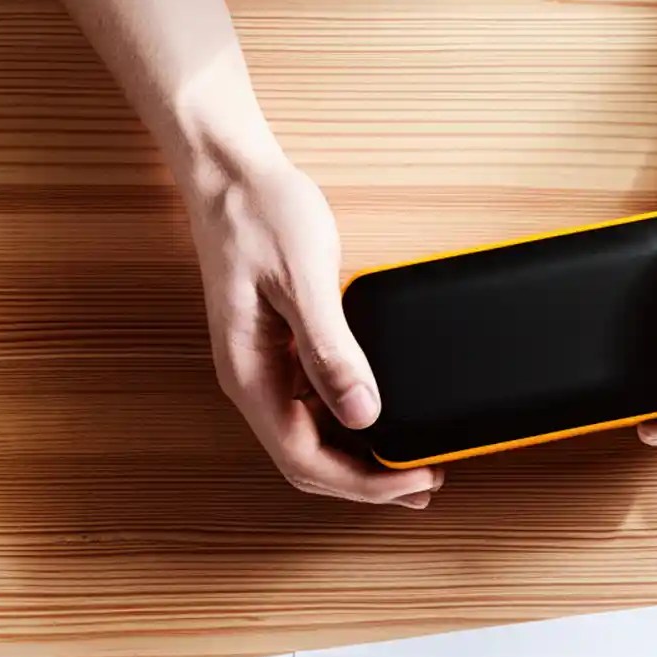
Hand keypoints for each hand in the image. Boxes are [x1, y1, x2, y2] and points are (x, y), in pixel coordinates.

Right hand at [186, 162, 441, 506]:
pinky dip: (353, 421)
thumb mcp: (303, 279)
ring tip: (414, 459)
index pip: (306, 460)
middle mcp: (253, 381)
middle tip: (426, 482)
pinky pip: (315, 405)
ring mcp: (265, 367)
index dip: (364, 483)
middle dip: (368, 482)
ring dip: (361, 457)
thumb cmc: (261, 215)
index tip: (416, 480)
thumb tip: (363, 411)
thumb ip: (331, 348)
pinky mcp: (280, 349)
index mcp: (251, 375)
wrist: (230, 173)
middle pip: (309, 462)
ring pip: (312, 438)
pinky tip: (383, 416)